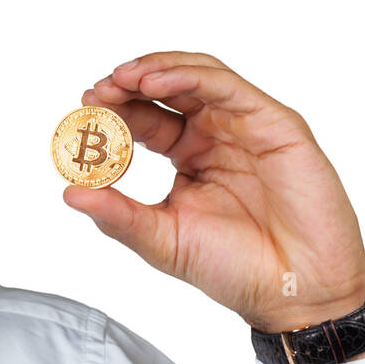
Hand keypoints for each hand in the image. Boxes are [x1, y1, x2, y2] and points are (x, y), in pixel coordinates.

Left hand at [63, 51, 364, 334]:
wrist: (295, 293)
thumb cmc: (236, 269)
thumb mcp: (163, 240)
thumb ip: (118, 216)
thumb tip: (69, 194)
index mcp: (189, 157)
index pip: (145, 119)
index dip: (113, 110)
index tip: (82, 109)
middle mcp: (216, 135)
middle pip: (167, 89)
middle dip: (128, 83)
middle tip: (96, 91)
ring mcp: (246, 126)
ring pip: (197, 76)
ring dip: (156, 70)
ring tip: (121, 79)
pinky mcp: (276, 124)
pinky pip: (228, 87)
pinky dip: (190, 76)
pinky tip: (157, 80)